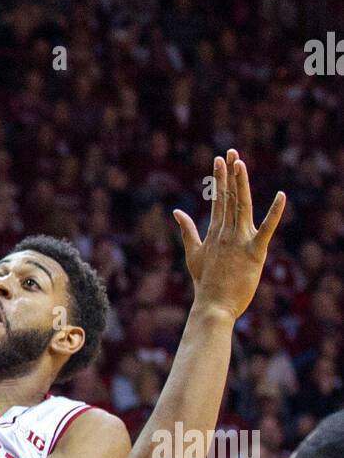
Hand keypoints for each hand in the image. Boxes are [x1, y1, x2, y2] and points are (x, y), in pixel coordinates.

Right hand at [173, 150, 284, 320]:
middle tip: (230, 151)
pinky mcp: (254, 252)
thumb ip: (186, 230)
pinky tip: (281, 196)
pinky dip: (275, 212)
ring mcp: (239, 241)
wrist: (213, 305)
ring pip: (242, 206)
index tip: (219, 160)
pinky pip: (267, 229)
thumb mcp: (193, 253)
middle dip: (229, 173)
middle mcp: (226, 232)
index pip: (217, 199)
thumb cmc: (204, 282)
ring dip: (241, 183)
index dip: (219, 178)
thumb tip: (176, 211)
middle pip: (229, 197)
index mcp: (215, 232)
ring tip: (240, 163)